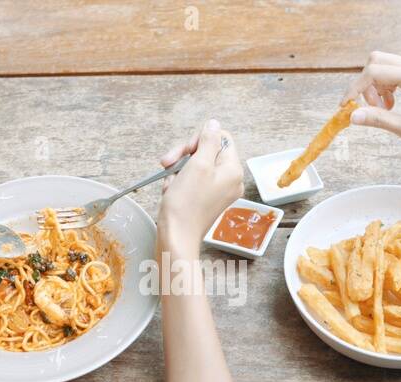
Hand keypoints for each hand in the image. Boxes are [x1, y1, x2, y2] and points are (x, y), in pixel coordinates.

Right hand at [157, 119, 243, 255]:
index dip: (199, 140)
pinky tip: (171, 193)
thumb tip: (214, 124)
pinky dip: (178, 183)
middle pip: (207, 151)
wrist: (176, 238)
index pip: (220, 138)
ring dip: (178, 171)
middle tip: (167, 163)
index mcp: (233, 169)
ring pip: (195, 166)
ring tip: (171, 185)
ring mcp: (218, 191)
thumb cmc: (186, 205)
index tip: (185, 151)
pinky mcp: (205, 200)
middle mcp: (229, 180)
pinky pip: (191, 181)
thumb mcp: (198, 165)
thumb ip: (208, 141)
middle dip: (184, 156)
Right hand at [342, 51, 400, 165]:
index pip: (374, 71)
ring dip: (375, 86)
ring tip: (384, 110)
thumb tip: (353, 116)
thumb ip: (380, 120)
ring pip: (385, 65)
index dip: (355, 88)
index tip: (345, 107)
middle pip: (377, 60)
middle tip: (370, 109)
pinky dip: (386, 87)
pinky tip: (392, 106)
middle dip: (365, 84)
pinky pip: (396, 72)